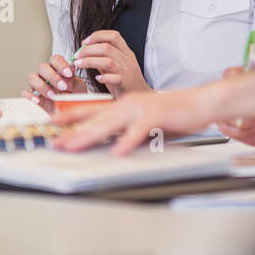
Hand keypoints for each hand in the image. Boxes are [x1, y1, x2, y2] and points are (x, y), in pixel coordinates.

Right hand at [23, 53, 88, 113]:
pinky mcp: (32, 97)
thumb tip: (68, 78)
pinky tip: (38, 101)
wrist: (68, 112)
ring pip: (32, 77)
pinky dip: (30, 96)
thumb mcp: (78, 89)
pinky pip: (25, 93)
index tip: (69, 74)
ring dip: (42, 86)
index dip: (61, 64)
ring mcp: (37, 85)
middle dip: (52, 76)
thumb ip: (74, 82)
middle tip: (62, 86)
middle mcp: (45, 75)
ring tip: (52, 96)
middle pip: (42, 67)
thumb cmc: (73, 97)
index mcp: (57, 68)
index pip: (55, 59)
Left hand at [51, 87, 221, 155]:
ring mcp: (141, 109)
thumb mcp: (145, 123)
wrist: (200, 102)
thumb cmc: (174, 114)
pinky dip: (128, 141)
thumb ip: (128, 132)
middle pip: (96, 120)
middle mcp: (128, 105)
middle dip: (74, 132)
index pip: (93, 111)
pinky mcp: (156, 116)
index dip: (72, 118)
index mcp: (125, 106)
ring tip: (74, 146)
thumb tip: (113, 146)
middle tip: (56, 142)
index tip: (54, 125)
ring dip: (90, 135)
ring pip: (110, 123)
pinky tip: (118, 152)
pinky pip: (138, 130)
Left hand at [71, 30, 150, 95]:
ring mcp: (127, 71)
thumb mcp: (116, 65)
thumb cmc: (126, 81)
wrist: (141, 95)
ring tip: (78, 64)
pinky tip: (96, 78)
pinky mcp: (125, 84)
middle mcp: (127, 60)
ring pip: (107, 61)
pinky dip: (103, 77)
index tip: (84, 42)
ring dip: (89, 61)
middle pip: (106, 47)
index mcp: (126, 52)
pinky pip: (114, 78)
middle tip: (77, 55)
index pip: (113, 36)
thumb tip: (85, 48)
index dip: (97, 36)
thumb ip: (103, 57)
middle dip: (88, 50)